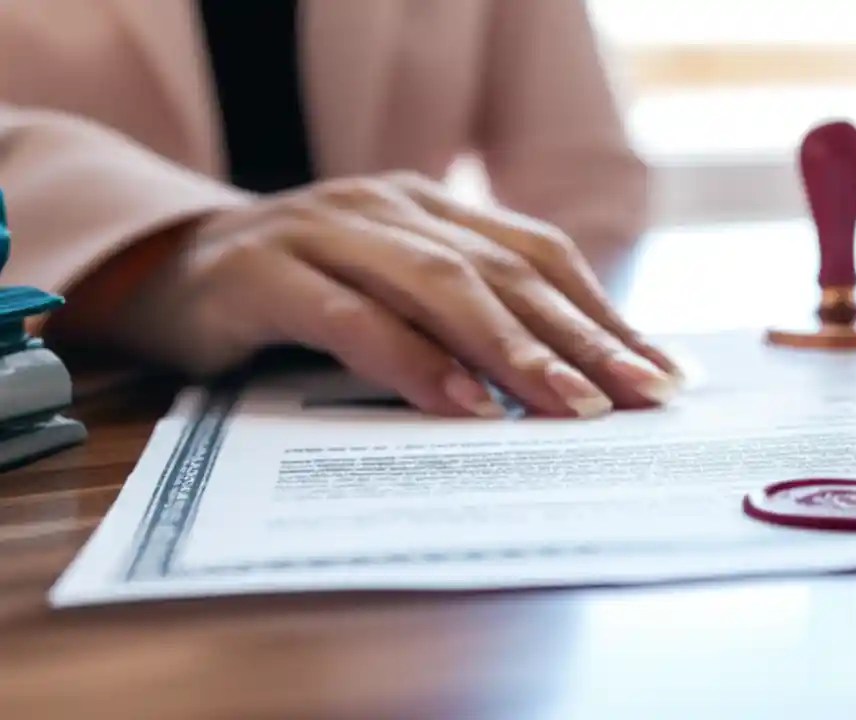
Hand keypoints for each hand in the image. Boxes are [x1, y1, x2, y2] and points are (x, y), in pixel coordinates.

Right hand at [68, 172, 679, 418]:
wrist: (166, 268)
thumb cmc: (304, 292)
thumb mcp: (394, 294)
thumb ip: (466, 319)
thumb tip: (572, 381)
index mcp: (432, 208)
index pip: (539, 256)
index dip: (604, 314)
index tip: (661, 374)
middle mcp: (389, 206)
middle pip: (505, 272)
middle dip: (580, 338)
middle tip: (639, 397)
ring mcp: (325, 231)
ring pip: (440, 287)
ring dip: (513, 349)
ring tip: (569, 406)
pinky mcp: (264, 273)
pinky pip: (351, 318)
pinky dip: (412, 362)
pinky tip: (461, 405)